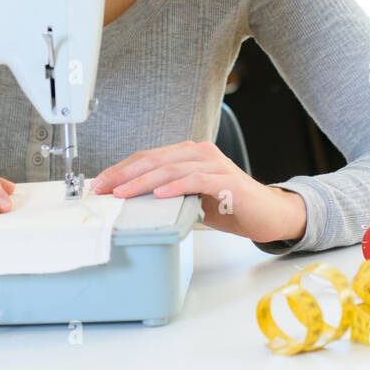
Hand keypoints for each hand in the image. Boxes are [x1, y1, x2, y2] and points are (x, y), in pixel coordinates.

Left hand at [90, 141, 307, 244]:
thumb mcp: (191, 200)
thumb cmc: (229, 206)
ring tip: (123, 193)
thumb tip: (133, 203)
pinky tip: (160, 193)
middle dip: (124, 173)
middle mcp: (200, 153)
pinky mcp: (227, 180)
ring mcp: (215, 164)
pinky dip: (176, 186)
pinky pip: (196, 179)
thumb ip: (168, 195)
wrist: (268, 215)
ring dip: (143, 181)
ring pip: (171, 168)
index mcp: (189, 155)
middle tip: (103, 187)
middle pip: (155, 159)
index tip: (101, 182)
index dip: (122, 168)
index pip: (149, 157)